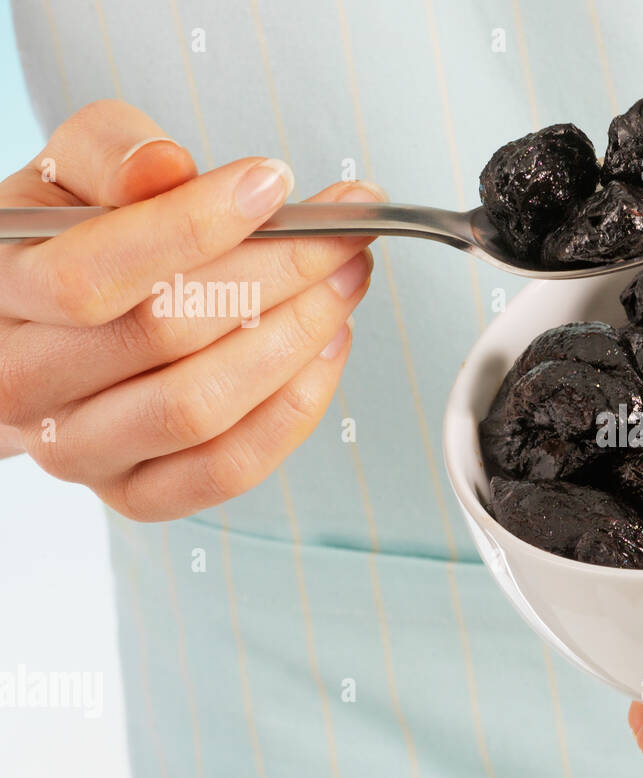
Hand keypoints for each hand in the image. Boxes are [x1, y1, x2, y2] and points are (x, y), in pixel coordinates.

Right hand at [0, 99, 379, 519]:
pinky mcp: (135, 495)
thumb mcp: (75, 171)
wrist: (53, 329)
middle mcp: (23, 383)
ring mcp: (77, 451)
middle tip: (343, 232)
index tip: (274, 182)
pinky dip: (294, 408)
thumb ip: (111, 153)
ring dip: (296, 339)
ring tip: (345, 280)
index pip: (89, 274)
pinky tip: (328, 346)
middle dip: (277, 273)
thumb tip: (165, 169)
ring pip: (200, 408)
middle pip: (164, 335)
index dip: (193, 226)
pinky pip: (227, 469)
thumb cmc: (73, 240)